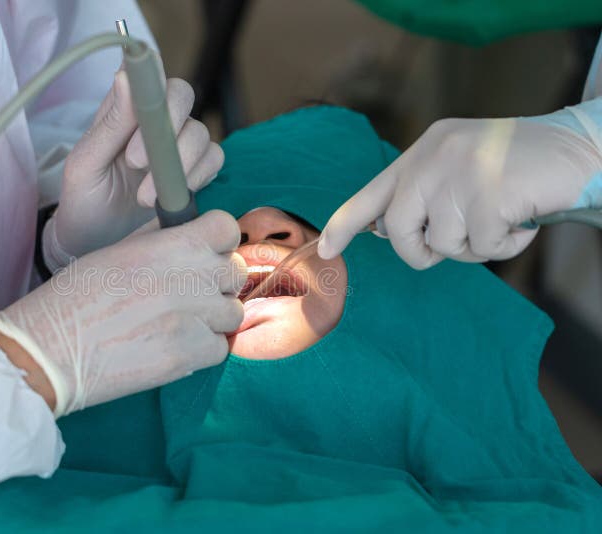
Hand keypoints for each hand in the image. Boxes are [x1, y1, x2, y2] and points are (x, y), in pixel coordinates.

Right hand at [0, 210, 246, 416]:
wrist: (49, 350)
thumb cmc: (76, 298)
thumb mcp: (119, 252)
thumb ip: (161, 241)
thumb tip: (188, 233)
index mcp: (171, 245)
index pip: (226, 227)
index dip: (217, 239)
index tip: (204, 252)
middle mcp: (190, 277)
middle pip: (235, 270)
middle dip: (216, 281)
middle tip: (189, 293)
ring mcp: (194, 318)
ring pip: (232, 312)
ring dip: (213, 318)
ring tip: (179, 323)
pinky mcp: (190, 355)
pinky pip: (221, 348)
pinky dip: (204, 349)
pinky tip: (174, 346)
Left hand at [43, 71, 223, 269]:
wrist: (95, 240)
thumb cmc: (84, 198)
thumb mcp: (86, 164)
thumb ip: (110, 123)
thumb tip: (125, 76)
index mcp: (123, 107)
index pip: (150, 77)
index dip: (152, 92)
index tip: (137, 131)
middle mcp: (154, 120)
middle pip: (183, 95)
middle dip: (167, 131)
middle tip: (136, 165)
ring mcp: (178, 144)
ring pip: (201, 132)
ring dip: (178, 165)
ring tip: (144, 197)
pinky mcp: (195, 170)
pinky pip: (214, 160)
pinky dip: (197, 178)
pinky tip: (168, 199)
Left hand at [319, 108, 601, 268]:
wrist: (580, 148)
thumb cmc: (519, 167)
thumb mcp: (461, 169)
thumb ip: (424, 195)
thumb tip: (386, 233)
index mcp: (423, 150)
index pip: (371, 193)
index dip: (344, 224)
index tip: (325, 251)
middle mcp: (433, 157)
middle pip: (398, 229)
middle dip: (421, 252)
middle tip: (457, 245)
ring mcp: (459, 173)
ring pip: (441, 243)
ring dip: (474, 247)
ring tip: (503, 220)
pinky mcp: (487, 194)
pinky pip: (481, 248)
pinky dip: (505, 246)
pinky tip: (524, 222)